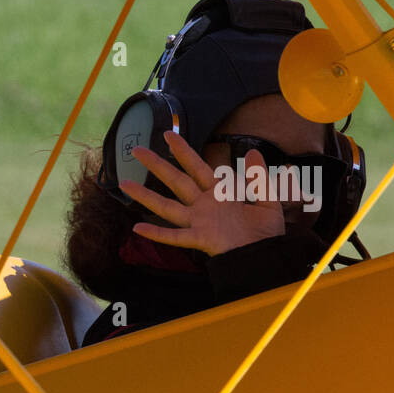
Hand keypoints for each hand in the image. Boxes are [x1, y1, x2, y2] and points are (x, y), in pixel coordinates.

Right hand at [119, 130, 285, 255]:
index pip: (197, 167)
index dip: (183, 151)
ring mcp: (199, 222)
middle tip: (136, 150)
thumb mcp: (268, 200)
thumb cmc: (265, 233)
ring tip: (125, 184)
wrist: (266, 257)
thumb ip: (259, 178)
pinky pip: (175, 236)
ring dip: (146, 196)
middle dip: (157, 165)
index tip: (168, 135)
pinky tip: (138, 228)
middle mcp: (203, 205)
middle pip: (176, 181)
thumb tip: (254, 151)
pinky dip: (157, 233)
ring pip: (167, 207)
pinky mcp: (200, 239)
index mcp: (219, 193)